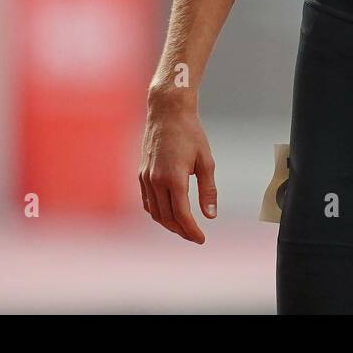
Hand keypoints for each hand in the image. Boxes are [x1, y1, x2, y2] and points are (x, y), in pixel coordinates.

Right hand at [138, 89, 217, 242]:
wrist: (167, 112)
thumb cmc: (190, 133)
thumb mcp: (206, 161)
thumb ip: (208, 190)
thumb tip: (210, 215)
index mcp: (174, 178)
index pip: (181, 215)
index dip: (192, 231)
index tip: (201, 239)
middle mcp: (156, 181)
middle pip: (167, 217)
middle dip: (181, 231)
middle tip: (194, 237)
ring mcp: (145, 178)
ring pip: (154, 212)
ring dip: (168, 224)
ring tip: (183, 228)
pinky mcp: (141, 174)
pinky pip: (147, 202)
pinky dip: (157, 212)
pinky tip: (168, 214)